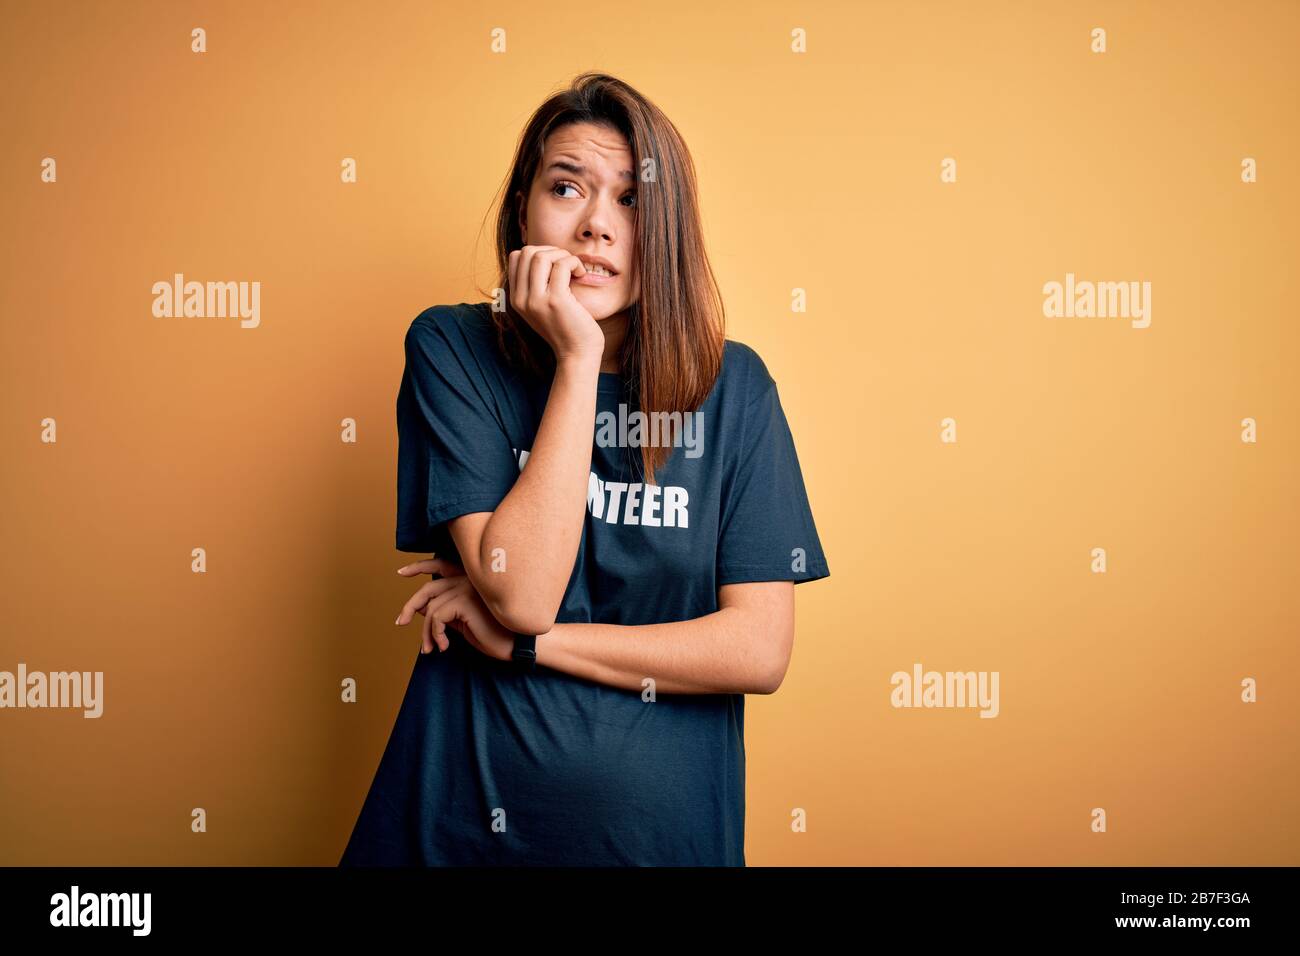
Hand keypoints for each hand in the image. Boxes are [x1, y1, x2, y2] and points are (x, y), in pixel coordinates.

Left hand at [395, 557, 516, 661]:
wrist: (518, 645)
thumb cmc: (495, 635)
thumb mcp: (464, 622)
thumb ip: (445, 611)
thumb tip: (420, 607)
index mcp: (471, 580)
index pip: (441, 565)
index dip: (420, 567)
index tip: (401, 572)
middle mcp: (469, 579)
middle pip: (429, 588)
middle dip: (410, 606)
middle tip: (400, 623)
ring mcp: (467, 588)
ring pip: (430, 608)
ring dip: (426, 632)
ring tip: (431, 648)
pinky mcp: (465, 601)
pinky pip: (436, 617)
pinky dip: (435, 634)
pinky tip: (444, 646)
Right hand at [506, 245, 604, 362]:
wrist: (577, 354)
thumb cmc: (566, 329)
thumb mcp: (543, 306)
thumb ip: (536, 285)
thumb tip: (543, 254)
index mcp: (516, 299)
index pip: (515, 257)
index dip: (538, 252)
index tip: (555, 264)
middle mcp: (521, 299)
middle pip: (526, 252)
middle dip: (550, 250)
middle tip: (567, 264)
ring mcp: (536, 300)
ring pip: (541, 255)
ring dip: (563, 255)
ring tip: (574, 269)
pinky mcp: (555, 301)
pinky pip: (562, 265)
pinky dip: (574, 263)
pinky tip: (581, 274)